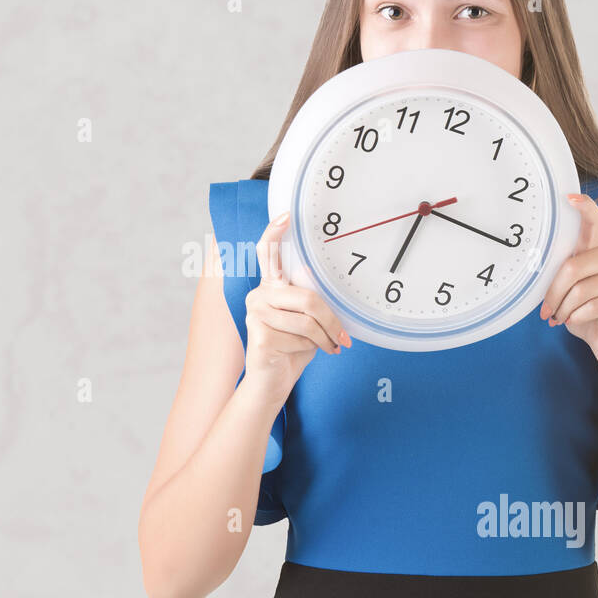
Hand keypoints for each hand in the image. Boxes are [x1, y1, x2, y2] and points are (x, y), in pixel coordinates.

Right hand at [242, 210, 351, 399]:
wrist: (273, 382)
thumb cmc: (292, 348)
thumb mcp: (307, 321)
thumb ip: (310, 300)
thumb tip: (316, 281)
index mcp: (271, 286)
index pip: (268, 253)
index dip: (275, 233)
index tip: (286, 216)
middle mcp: (259, 295)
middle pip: (306, 296)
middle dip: (331, 319)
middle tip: (343, 337)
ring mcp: (255, 313)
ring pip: (306, 320)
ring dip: (325, 338)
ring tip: (330, 347)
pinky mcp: (258, 334)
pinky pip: (299, 338)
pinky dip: (313, 349)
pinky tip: (310, 354)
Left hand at [539, 193, 597, 365]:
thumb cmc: (584, 312)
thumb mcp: (568, 292)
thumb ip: (559, 277)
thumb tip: (533, 275)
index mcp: (595, 251)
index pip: (593, 222)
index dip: (583, 207)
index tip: (568, 197)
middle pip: (572, 267)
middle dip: (553, 293)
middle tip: (545, 311)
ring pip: (580, 290)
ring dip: (563, 309)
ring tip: (559, 318)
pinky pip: (593, 306)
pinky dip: (577, 317)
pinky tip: (573, 322)